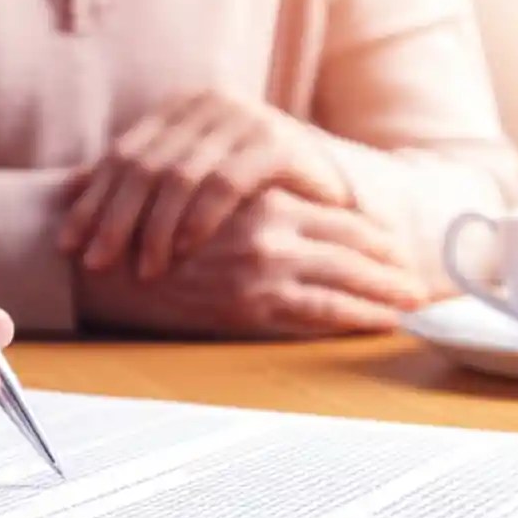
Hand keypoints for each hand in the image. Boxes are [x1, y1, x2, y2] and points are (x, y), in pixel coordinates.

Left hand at [59, 90, 351, 278]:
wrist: (330, 183)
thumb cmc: (250, 187)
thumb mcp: (189, 176)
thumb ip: (138, 180)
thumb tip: (64, 194)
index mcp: (178, 108)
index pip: (122, 156)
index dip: (91, 201)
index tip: (68, 243)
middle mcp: (207, 105)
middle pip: (144, 167)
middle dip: (115, 220)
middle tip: (97, 264)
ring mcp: (243, 120)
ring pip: (180, 177)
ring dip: (155, 229)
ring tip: (144, 269)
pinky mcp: (276, 143)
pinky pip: (225, 184)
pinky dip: (200, 220)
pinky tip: (184, 250)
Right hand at [76, 190, 425, 337]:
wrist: (96, 262)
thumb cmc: (147, 235)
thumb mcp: (204, 207)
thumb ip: (251, 209)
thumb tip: (295, 224)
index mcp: (260, 195)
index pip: (337, 215)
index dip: (374, 237)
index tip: (397, 252)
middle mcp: (269, 224)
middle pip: (354, 245)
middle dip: (392, 267)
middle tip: (421, 282)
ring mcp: (263, 263)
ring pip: (348, 277)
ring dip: (387, 293)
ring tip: (412, 304)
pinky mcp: (250, 302)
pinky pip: (322, 311)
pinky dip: (359, 316)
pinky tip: (382, 322)